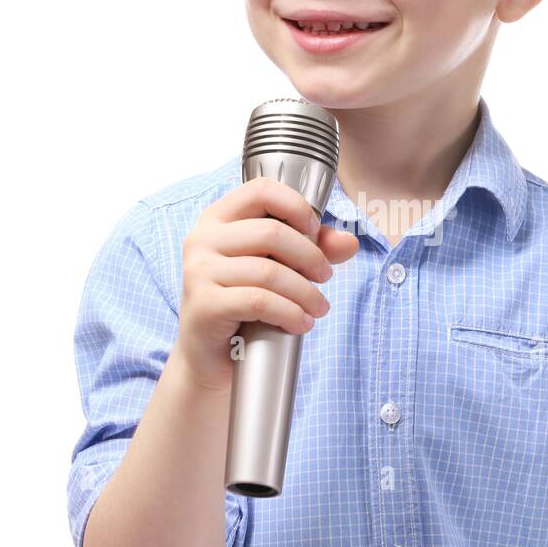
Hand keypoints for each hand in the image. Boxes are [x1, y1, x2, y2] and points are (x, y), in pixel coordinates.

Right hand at [174, 177, 358, 390]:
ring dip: (305, 292)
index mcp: (218, 218)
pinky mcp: (204, 304)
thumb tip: (349, 241)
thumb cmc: (242, 303)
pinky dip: (289, 313)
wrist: (208, 356)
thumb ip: (311, 248)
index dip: (295, 206)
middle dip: (310, 257)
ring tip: (319, 308)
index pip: (260, 190)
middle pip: (271, 233)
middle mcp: (202, 239)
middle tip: (325, 277)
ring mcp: (199, 271)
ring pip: (268, 272)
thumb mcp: (277, 268)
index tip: (314, 231)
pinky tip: (301, 323)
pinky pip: (258, 302)